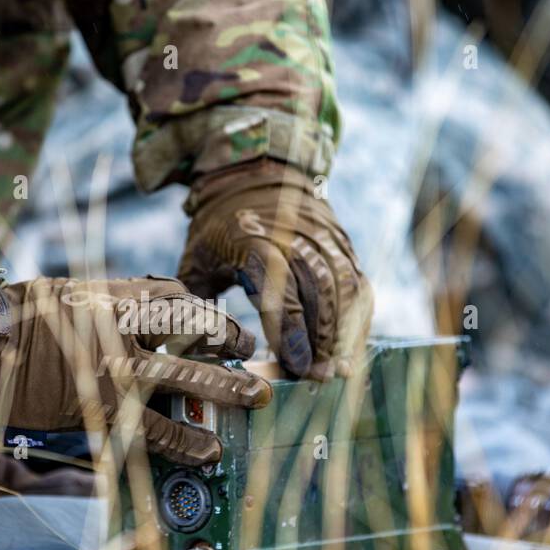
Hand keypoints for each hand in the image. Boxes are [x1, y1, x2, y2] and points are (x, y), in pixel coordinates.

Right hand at [0, 276, 271, 464]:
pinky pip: (159, 430)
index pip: (176, 295)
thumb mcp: (62, 294)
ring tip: (255, 399)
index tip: (219, 321)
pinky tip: (209, 453)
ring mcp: (115, 369)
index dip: (204, 309)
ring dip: (228, 390)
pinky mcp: (104, 411)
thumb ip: (103, 302)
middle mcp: (121, 327)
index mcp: (111, 294)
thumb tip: (135, 309)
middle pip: (195, 329)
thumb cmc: (9, 321)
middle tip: (252, 353)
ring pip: (189, 378)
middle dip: (231, 341)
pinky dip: (188, 443)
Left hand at [178, 160, 371, 378]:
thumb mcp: (196, 255)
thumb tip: (191, 347)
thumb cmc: (219, 224)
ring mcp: (322, 238)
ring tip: (339, 367)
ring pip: (342, 289)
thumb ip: (197, 300)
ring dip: (343, 331)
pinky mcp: (340, 242)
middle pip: (317, 295)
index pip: (279, 294)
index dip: (291, 333)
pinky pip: (356, 280)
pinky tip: (352, 341)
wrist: (254, 172)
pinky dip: (358, 314)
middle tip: (321, 377)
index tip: (298, 367)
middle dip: (321, 341)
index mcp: (254, 243)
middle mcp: (294, 239)